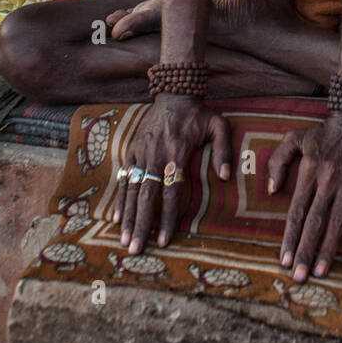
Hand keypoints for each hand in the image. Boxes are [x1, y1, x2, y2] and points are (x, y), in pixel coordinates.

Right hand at [114, 95, 230, 254]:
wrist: (174, 93)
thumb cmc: (199, 114)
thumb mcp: (218, 126)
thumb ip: (223, 150)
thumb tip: (224, 177)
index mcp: (177, 153)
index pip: (170, 192)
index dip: (166, 218)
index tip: (164, 240)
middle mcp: (156, 156)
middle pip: (147, 197)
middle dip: (141, 225)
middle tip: (136, 250)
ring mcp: (141, 153)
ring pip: (133, 190)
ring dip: (128, 217)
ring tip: (124, 241)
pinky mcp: (132, 150)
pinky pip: (125, 177)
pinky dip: (120, 198)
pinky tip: (117, 217)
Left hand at [267, 112, 341, 280]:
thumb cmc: (324, 132)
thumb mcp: (294, 138)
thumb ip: (278, 161)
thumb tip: (271, 190)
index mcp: (309, 171)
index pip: (296, 211)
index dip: (289, 237)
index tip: (284, 260)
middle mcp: (328, 180)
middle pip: (314, 222)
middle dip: (305, 251)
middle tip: (299, 277)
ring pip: (337, 222)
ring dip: (329, 249)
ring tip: (321, 271)